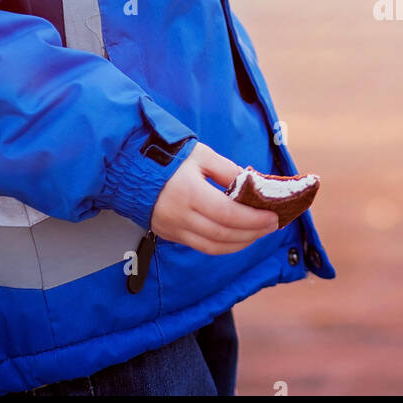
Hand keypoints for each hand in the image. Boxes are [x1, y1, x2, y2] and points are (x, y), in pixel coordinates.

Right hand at [150, 142, 280, 253]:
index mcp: (189, 193)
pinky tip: (235, 236)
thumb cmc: (166, 156)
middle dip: (252, 233)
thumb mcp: (200, 155)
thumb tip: (252, 184)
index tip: (273, 217)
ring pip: (213, 247)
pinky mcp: (169, 235)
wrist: (129, 166)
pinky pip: (200, 246)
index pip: (229, 214)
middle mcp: (181, 217)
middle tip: (271, 226)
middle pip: (224, 235)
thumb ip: (227, 170)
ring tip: (257, 233)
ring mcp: (173, 229)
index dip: (253, 219)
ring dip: (240, 243)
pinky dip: (222, 245)